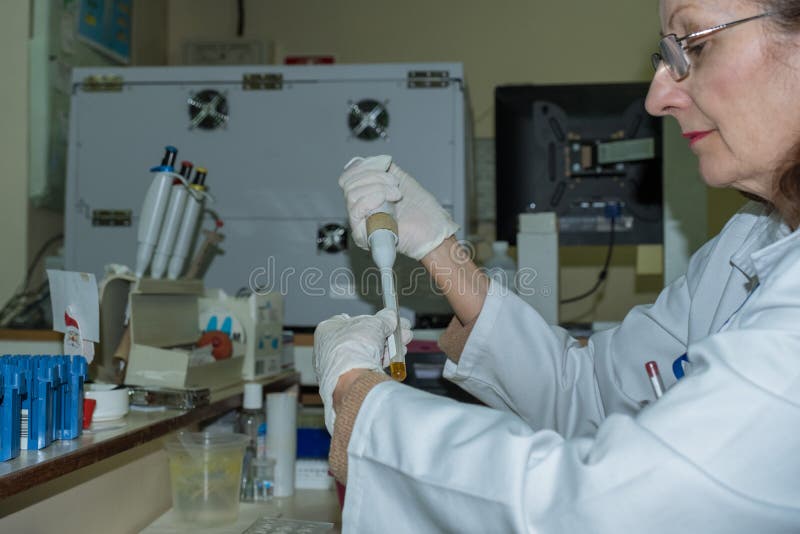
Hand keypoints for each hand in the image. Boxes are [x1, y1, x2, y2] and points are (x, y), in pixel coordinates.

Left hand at [313, 309, 412, 433]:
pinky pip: (369, 366)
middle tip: (402, 332)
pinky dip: (384, 361)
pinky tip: (397, 357)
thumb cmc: (352, 349)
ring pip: (369, 352)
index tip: (387, 319)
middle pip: (365, 337)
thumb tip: (390, 317)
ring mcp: (341, 365)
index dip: (373, 319)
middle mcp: (331, 348)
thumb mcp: (374, 324)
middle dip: (387, 334)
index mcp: (328, 330)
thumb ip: (384, 319)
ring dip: (389, 347)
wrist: (351, 381)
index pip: (352, 320)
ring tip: (403, 343)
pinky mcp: (351, 380)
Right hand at [339, 155, 459, 259]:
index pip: (348, 177)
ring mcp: (359, 223)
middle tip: (394, 184)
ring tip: (396, 194)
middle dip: (374, 176)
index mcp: (365, 197)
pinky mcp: (362, 235)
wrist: (433, 230)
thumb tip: (364, 161)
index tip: (386, 164)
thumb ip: (381, 169)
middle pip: (348, 184)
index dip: (365, 166)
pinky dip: (372, 198)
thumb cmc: (423, 212)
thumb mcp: (400, 179)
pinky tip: (388, 199)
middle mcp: (360, 211)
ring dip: (378, 187)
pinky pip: (356, 209)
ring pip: (352, 194)